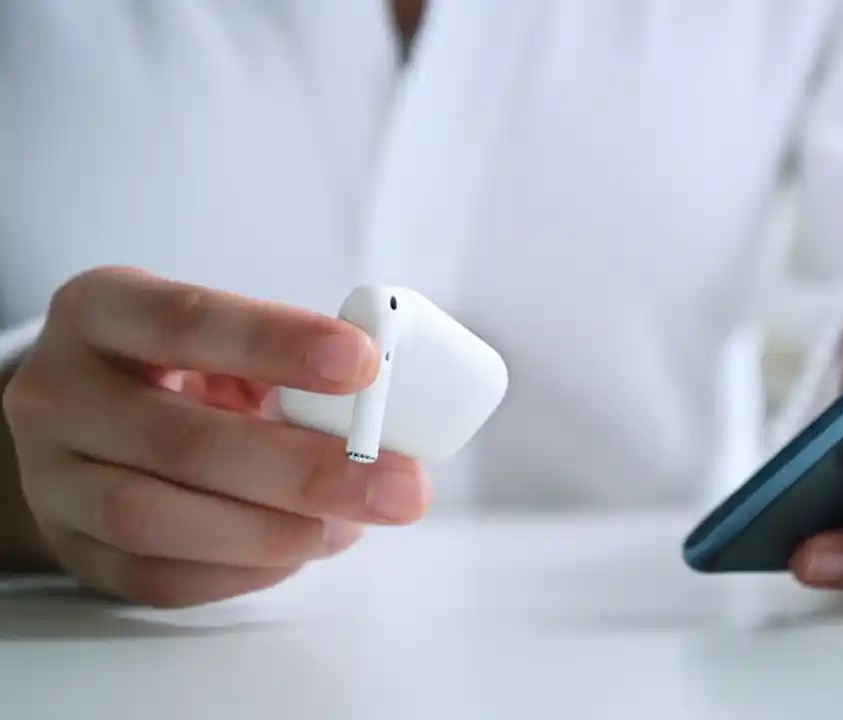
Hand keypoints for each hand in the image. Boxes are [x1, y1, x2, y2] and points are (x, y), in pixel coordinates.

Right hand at [1, 267, 430, 606]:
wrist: (79, 426)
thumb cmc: (174, 370)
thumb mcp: (215, 338)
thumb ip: (283, 361)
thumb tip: (386, 412)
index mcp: (101, 311)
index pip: (185, 320)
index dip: (277, 342)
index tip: (364, 363)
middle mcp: (58, 392)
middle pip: (180, 441)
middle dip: (305, 471)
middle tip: (399, 486)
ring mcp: (50, 478)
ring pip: (154, 519)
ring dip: (274, 532)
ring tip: (352, 524)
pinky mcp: (69, 549)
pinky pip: (155, 577)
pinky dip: (242, 572)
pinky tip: (301, 549)